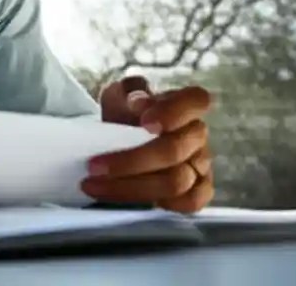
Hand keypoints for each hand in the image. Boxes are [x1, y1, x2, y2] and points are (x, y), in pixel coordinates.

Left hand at [81, 76, 213, 212]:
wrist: (122, 138)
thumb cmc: (125, 115)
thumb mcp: (120, 96)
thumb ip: (129, 92)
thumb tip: (138, 102)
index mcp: (186, 104)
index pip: (195, 101)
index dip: (174, 112)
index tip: (144, 123)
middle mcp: (197, 134)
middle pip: (174, 151)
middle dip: (130, 161)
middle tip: (94, 166)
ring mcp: (201, 164)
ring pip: (175, 182)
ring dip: (130, 187)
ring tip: (93, 184)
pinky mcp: (198, 190)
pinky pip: (190, 203)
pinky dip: (159, 203)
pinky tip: (129, 200)